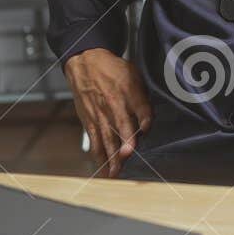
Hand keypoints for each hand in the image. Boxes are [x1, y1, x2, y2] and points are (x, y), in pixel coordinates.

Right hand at [63, 48, 151, 177]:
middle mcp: (115, 103)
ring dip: (112, 155)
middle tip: (127, 152)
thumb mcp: (134, 75)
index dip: (144, 117)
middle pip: (121, 123)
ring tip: (116, 171)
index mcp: (129, 90)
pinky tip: (104, 168)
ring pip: (107, 137)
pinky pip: (94, 141)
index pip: (140, 106)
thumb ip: (143, 98)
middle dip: (125, 139)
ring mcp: (101, 114)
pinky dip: (99, 156)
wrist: (85, 63)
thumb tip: (148, 121)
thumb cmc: (113, 71)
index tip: (146, 127)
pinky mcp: (89, 121)